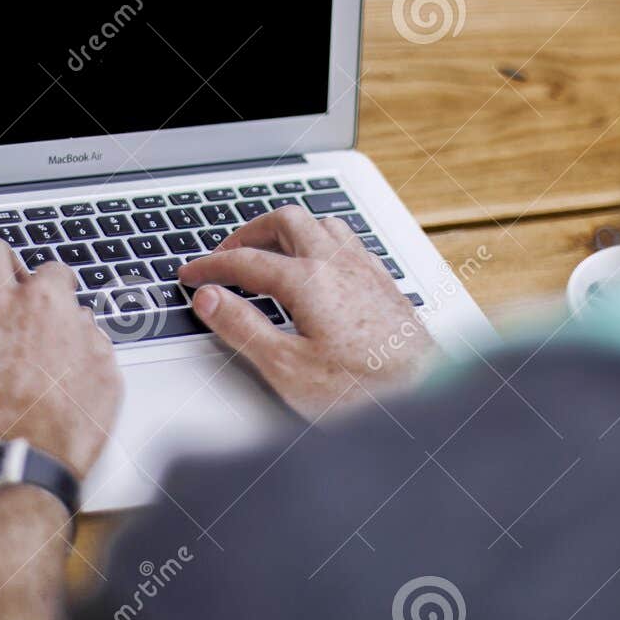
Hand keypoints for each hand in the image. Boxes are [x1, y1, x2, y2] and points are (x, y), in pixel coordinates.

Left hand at [0, 238, 121, 476]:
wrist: (16, 469)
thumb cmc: (61, 432)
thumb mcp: (105, 379)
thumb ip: (93, 338)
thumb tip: (81, 323)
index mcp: (46, 304)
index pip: (52, 269)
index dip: (58, 285)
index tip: (57, 297)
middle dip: (2, 261)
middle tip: (7, 281)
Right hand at [176, 206, 435, 419]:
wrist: (427, 397)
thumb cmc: (364, 391)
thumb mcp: (287, 368)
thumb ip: (244, 328)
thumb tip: (210, 298)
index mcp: (309, 280)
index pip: (246, 260)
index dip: (211, 266)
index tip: (191, 275)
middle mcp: (339, 264)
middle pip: (286, 221)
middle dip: (249, 232)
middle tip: (226, 254)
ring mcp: (366, 271)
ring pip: (321, 224)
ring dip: (288, 230)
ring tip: (268, 250)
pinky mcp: (384, 284)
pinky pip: (347, 241)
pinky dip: (319, 242)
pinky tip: (319, 266)